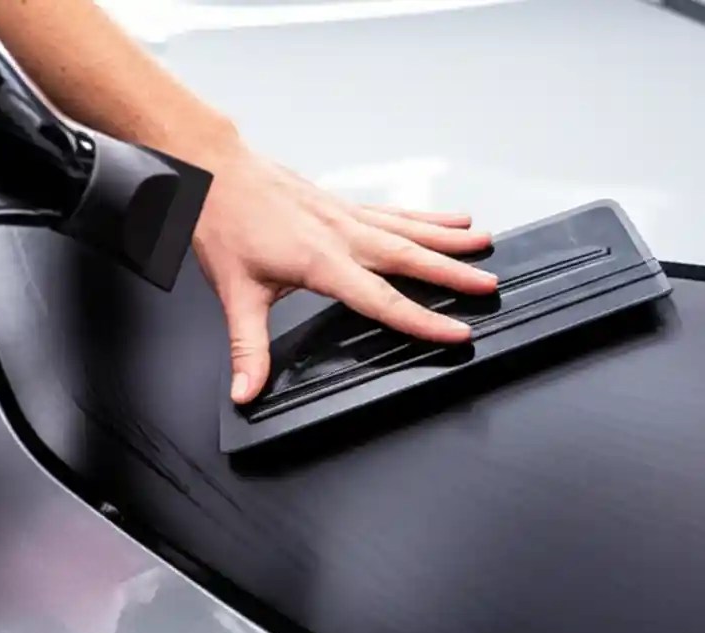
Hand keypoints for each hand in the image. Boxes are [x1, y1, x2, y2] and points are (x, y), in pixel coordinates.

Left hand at [193, 142, 497, 404]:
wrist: (214, 170)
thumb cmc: (224, 223)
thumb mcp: (233, 293)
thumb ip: (247, 347)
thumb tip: (247, 390)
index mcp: (320, 261)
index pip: (380, 299)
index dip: (420, 319)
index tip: (454, 332)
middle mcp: (341, 235)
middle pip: (408, 258)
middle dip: (453, 274)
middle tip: (489, 286)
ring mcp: (345, 216)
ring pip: (409, 229)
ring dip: (449, 239)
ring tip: (485, 245)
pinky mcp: (343, 205)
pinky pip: (394, 213)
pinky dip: (426, 217)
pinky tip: (451, 218)